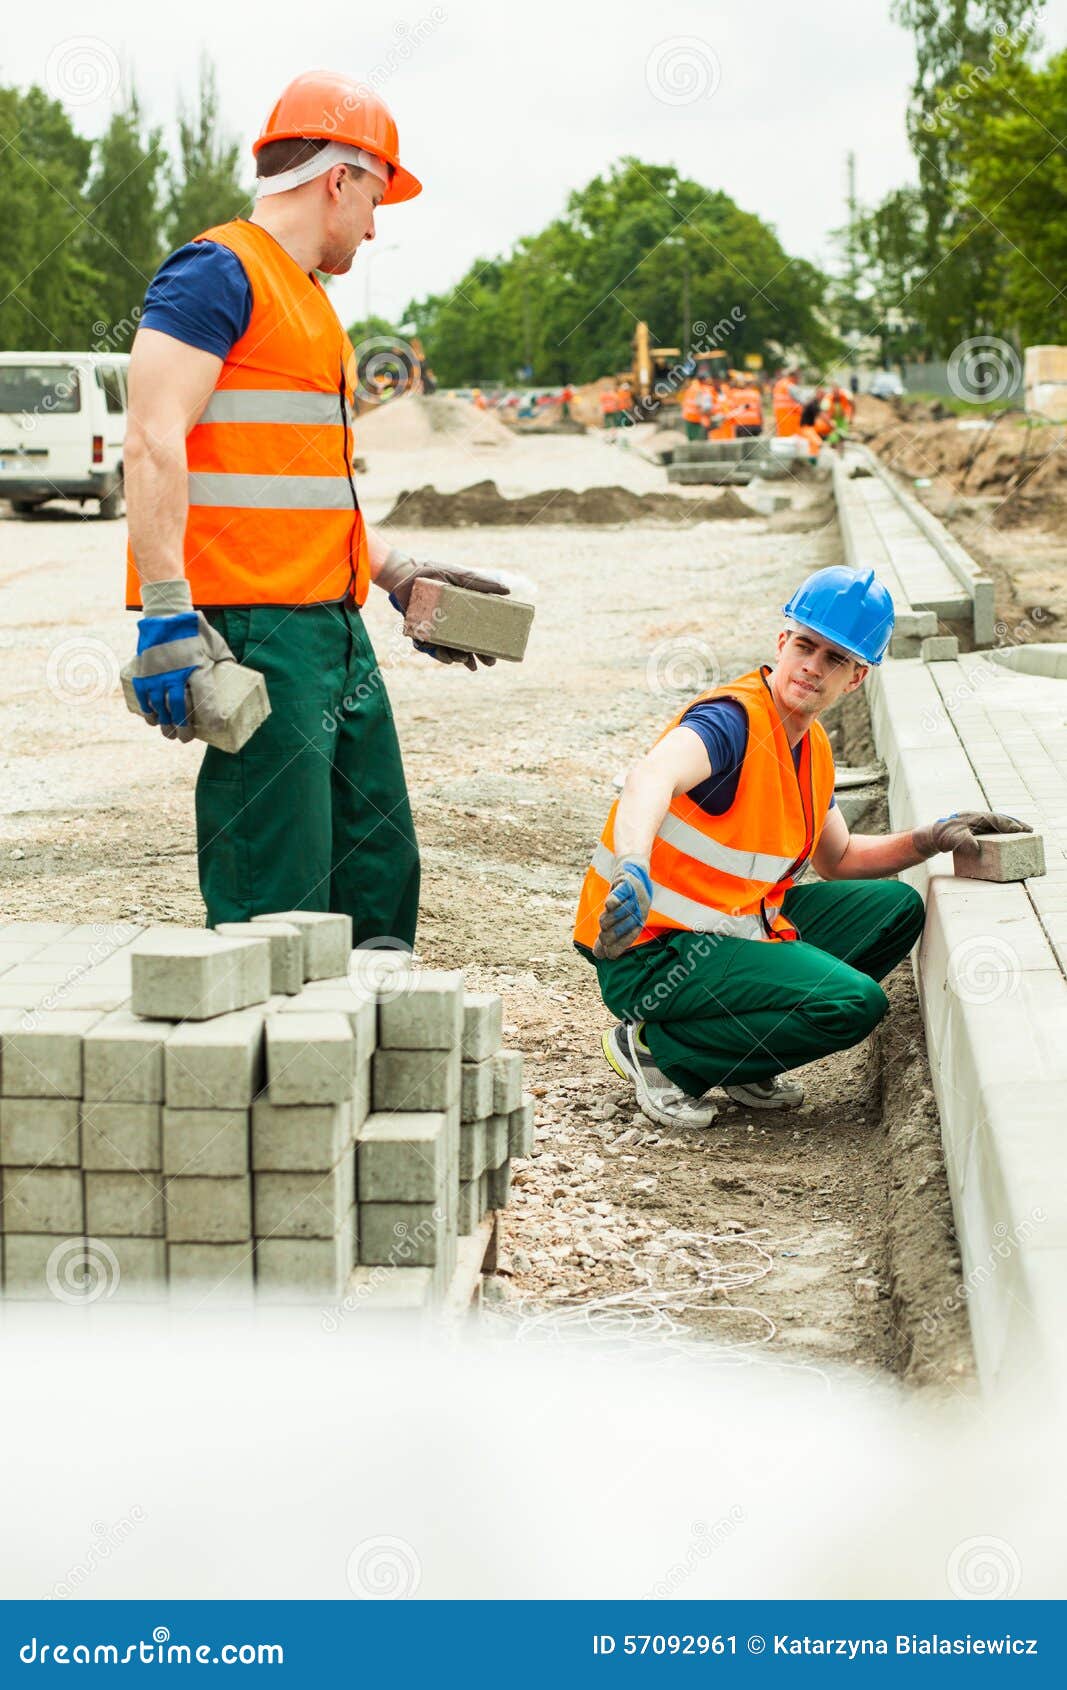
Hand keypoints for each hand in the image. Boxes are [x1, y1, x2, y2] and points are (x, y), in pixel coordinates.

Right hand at [131, 589, 236, 742]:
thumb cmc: (196, 631)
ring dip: (165, 724)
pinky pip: (143, 697)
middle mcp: (175, 674)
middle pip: (179, 709)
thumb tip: (236, 681)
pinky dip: (148, 712)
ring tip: (170, 733)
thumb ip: (226, 664)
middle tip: (186, 737)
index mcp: (196, 667)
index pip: (204, 699)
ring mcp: (157, 674)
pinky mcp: (144, 672)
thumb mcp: (217, 645)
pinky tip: (153, 720)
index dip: (211, 717)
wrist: (167, 615)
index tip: (216, 728)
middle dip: (183, 728)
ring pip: (160, 707)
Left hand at [379, 551, 508, 671]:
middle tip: (489, 662)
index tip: (497, 654)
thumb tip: (508, 590)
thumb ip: (484, 583)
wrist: (405, 573)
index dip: (487, 645)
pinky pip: (430, 648)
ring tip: (466, 660)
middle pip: (466, 646)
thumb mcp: (462, 576)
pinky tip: (449, 658)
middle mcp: (449, 625)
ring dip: (459, 657)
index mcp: (462, 614)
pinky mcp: (420, 633)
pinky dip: (439, 653)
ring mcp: (435, 630)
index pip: (477, 633)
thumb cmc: (434, 572)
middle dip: (478, 656)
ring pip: (450, 649)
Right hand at [593, 857, 652, 959]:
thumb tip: (597, 955)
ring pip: (614, 915)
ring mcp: (634, 899)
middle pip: (614, 931)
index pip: (624, 943)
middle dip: (607, 935)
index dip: (613, 949)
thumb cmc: (627, 900)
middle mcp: (639, 913)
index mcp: (638, 923)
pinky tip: (609, 905)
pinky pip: (619, 895)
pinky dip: (613, 900)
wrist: (636, 871)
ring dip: (607, 918)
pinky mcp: (627, 885)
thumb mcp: (620, 919)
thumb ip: (608, 936)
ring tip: (608, 915)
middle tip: (605, 931)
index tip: (605, 952)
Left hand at [913, 810, 1032, 858]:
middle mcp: (978, 817)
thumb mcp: (952, 840)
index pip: (996, 819)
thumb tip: (976, 849)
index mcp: (974, 817)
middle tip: (1031, 830)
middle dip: (1016, 824)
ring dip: (1012, 826)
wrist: (932, 835)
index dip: (1009, 825)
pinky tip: (1010, 837)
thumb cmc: (943, 836)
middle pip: (1001, 819)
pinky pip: (994, 828)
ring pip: (998, 822)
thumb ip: (964, 842)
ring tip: (1026, 832)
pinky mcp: (976, 828)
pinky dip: (1004, 830)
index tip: (1020, 830)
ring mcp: (978, 822)